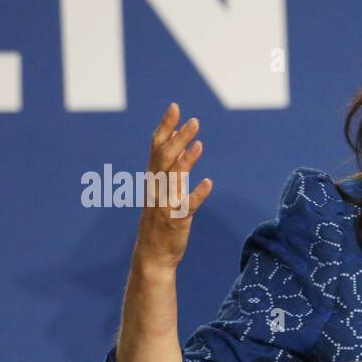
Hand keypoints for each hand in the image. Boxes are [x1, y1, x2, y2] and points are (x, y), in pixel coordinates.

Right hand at [133, 101, 213, 273]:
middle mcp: (157, 188)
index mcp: (154, 179)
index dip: (165, 126)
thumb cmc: (160, 219)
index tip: (175, 107)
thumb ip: (170, 162)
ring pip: (173, 178)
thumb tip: (175, 134)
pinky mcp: (177, 220)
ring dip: (186, 160)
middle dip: (178, 138)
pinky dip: (196, 194)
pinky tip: (208, 183)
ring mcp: (166, 204)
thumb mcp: (164, 186)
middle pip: (165, 157)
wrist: (153, 255)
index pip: (157, 146)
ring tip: (199, 143)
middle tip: (194, 121)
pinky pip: (186, 206)